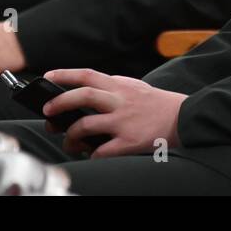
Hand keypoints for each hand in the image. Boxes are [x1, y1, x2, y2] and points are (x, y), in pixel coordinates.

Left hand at [40, 69, 186, 158]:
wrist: (183, 118)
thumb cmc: (156, 104)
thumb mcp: (134, 87)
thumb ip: (112, 87)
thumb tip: (85, 90)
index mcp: (119, 86)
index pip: (87, 75)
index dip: (64, 75)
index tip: (47, 77)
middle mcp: (120, 101)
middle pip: (82, 96)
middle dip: (59, 103)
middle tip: (48, 112)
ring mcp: (123, 121)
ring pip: (86, 125)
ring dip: (71, 136)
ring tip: (69, 142)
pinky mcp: (129, 141)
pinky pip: (102, 151)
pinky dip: (91, 155)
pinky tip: (91, 155)